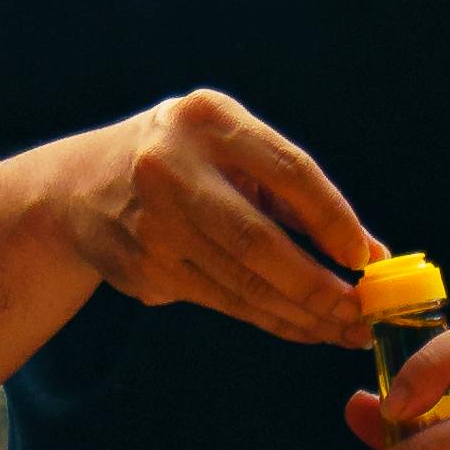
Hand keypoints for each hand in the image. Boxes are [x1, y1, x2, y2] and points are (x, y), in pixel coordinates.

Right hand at [45, 87, 382, 345]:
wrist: (79, 187)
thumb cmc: (185, 162)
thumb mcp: (232, 151)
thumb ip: (297, 195)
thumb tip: (371, 254)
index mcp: (207, 120)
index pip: (289, 170)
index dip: (334, 219)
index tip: (366, 257)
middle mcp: (172, 168)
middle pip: (258, 240)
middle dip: (316, 284)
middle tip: (360, 311)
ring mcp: (152, 223)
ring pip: (242, 282)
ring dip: (301, 313)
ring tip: (344, 329)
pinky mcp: (142, 268)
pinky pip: (222, 302)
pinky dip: (270, 320)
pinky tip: (302, 328)